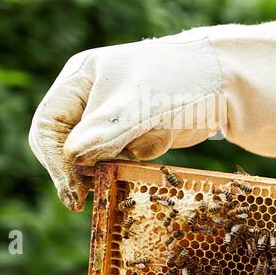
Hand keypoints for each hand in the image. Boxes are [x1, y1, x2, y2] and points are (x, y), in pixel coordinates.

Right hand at [28, 32, 223, 211]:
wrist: (227, 81)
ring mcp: (113, 118)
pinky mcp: (135, 133)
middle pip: (67, 145)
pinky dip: (144, 154)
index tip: (73, 191)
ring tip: (153, 136)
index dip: (55, 161)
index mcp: (79, 80)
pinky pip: (126, 158)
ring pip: (99, 157)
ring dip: (120, 159)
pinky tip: (166, 134)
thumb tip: (72, 158)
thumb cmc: (182, 80)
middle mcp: (90, 99)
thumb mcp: (141, 104)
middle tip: (94, 193)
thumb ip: (107, 131)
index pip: (48, 126)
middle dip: (86, 166)